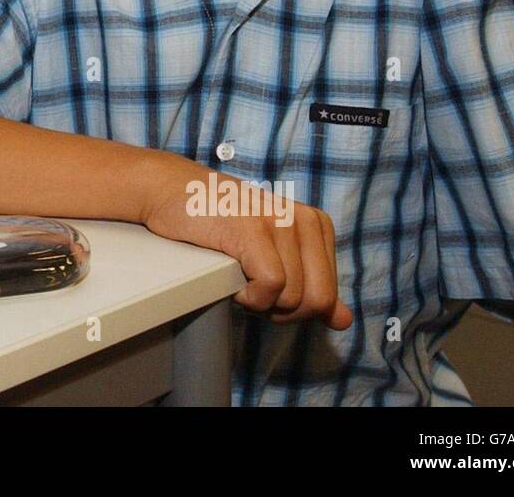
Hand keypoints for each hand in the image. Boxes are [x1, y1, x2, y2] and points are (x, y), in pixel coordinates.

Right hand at [141, 167, 352, 329]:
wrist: (171, 191)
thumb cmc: (217, 222)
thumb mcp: (273, 253)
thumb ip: (310, 286)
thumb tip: (343, 321)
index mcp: (317, 225)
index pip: (329, 296)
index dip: (293, 307)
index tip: (265, 287)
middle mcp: (305, 220)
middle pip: (317, 301)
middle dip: (282, 311)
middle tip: (252, 291)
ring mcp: (280, 221)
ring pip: (293, 298)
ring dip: (259, 302)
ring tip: (238, 276)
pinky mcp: (254, 228)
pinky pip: (271, 286)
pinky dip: (248, 296)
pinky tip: (233, 279)